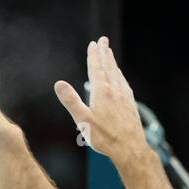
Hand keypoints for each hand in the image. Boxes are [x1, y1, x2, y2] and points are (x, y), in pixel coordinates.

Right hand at [53, 37, 148, 164]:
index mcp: (102, 93)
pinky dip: (119, 75)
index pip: (96, 69)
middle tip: (103, 40)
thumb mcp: (82, 121)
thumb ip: (71, 101)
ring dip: (112, 62)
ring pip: (117, 74)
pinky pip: (124, 83)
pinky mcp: (130, 104)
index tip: (93, 44)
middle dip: (104, 53)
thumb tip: (59, 84)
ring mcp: (124, 96)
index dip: (94, 55)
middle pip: (108, 67)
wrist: (129, 148)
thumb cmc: (104, 138)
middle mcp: (115, 91)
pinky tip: (119, 77)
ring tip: (109, 54)